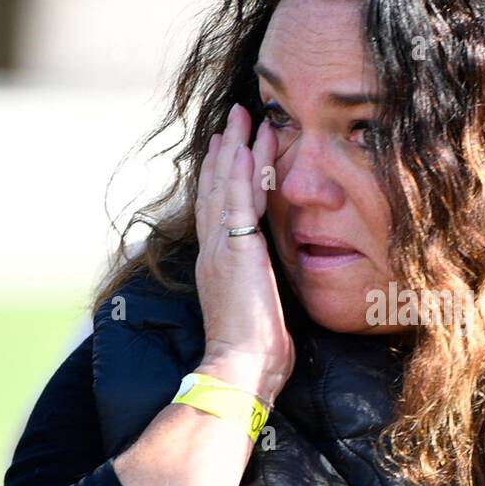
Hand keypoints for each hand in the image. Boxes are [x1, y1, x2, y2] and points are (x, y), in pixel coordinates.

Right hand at [194, 102, 294, 401]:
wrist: (241, 367)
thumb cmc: (255, 354)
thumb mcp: (259, 313)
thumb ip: (262, 291)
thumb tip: (272, 288)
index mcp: (217, 266)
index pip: (219, 211)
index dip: (225, 178)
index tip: (232, 151)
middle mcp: (212, 251)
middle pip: (216, 189)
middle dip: (226, 152)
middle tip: (235, 120)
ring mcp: (220, 247)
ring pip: (224, 185)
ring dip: (234, 148)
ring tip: (244, 118)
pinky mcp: (235, 248)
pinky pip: (236, 198)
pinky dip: (239, 169)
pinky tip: (244, 145)